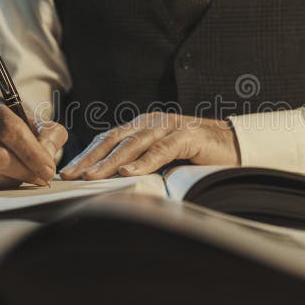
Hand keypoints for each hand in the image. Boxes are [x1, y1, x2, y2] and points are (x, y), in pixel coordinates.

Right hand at [0, 92, 67, 187]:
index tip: (49, 170)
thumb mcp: (32, 121)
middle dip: (25, 171)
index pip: (11, 130)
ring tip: (26, 178)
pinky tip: (6, 179)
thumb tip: (47, 155)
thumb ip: (49, 134)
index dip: (32, 153)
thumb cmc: (9, 125)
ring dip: (13, 181)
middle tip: (42, 179)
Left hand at [59, 113, 239, 179]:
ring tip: (92, 176)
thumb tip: (112, 182)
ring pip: (134, 144)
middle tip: (70, 175)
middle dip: (90, 158)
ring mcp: (170, 127)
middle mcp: (153, 123)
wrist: (236, 146)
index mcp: (143, 126)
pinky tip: (129, 173)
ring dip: (110, 162)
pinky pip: (162, 150)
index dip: (87, 155)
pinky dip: (144, 162)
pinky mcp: (188, 136)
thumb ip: (141, 163)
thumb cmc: (198, 155)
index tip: (68, 172)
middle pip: (114, 140)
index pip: (108, 139)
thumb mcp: (162, 159)